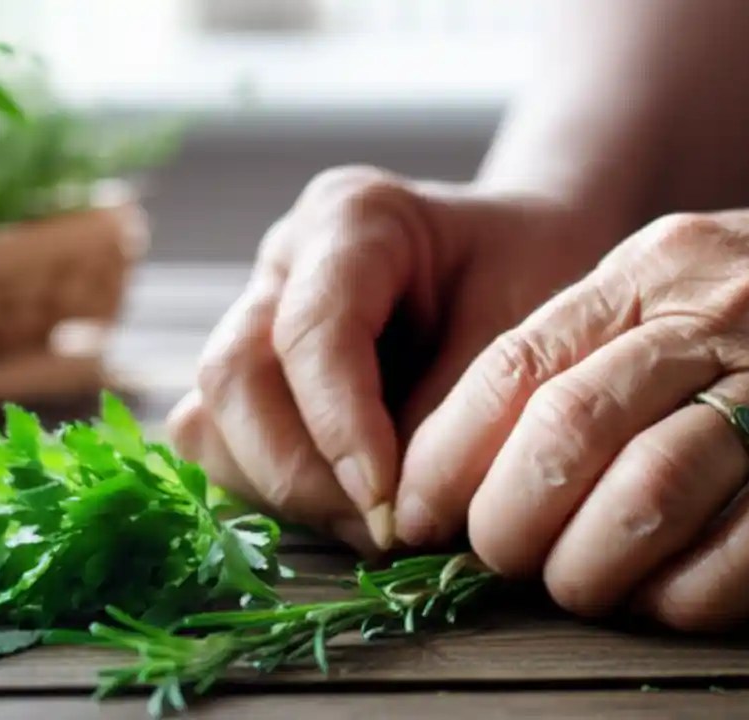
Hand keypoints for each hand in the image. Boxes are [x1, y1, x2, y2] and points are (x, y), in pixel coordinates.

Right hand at [165, 166, 614, 554]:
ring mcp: (257, 316)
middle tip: (383, 530)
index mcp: (355, 218)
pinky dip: (276, 491)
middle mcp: (286, 262)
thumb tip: (397, 511)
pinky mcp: (254, 375)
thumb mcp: (523, 332)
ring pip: (213, 420)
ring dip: (283, 490)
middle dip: (300, 472)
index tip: (387, 505)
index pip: (312, 330)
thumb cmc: (535, 281)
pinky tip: (349, 510)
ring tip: (374, 525)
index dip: (340, 427)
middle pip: (235, 375)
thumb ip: (455, 412)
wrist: (532, 259)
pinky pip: (225, 446)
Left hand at [394, 184, 748, 628]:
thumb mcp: (684, 273)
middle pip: (573, 430)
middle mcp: (717, 314)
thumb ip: (593, 346)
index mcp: (654, 266)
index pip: (518, 363)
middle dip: (509, 518)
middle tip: (496, 560)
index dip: (450, 452)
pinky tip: (666, 602)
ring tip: (575, 588)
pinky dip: (696, 590)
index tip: (417, 513)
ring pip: (657, 487)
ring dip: (591, 563)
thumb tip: (481, 453)